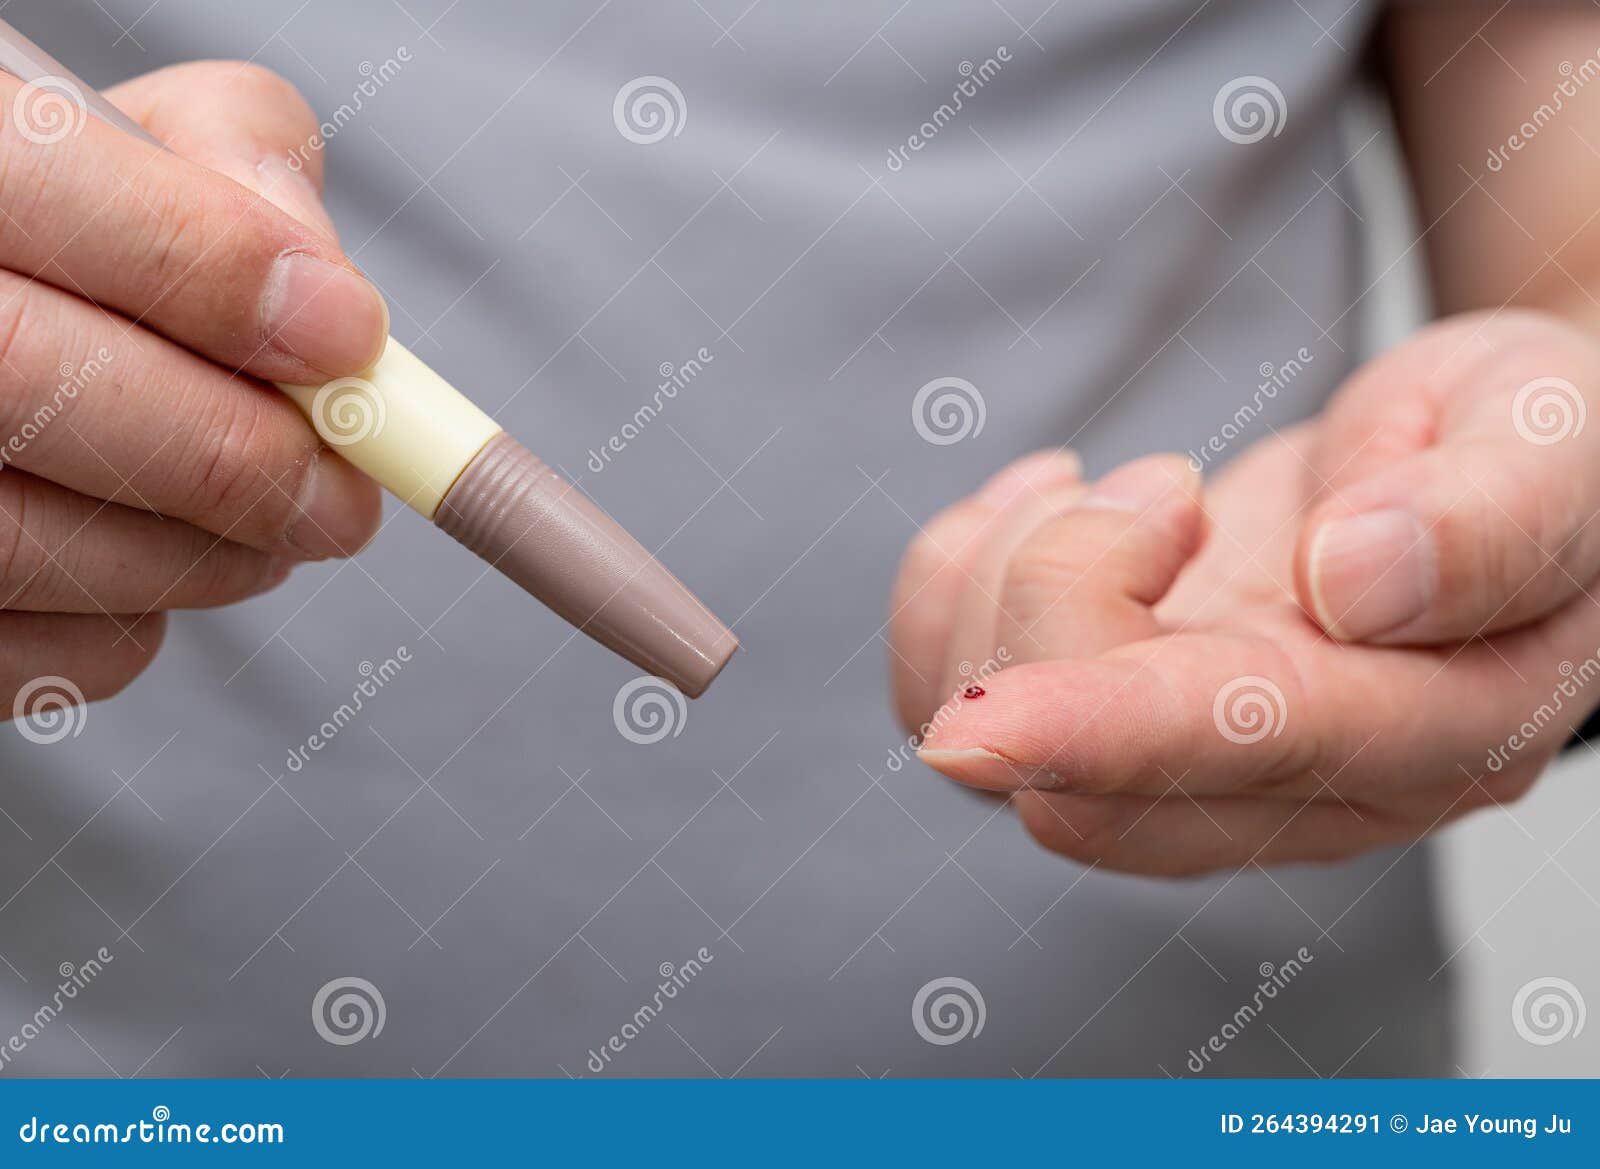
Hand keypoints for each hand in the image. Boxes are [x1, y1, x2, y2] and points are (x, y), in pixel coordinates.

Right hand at [0, 63, 384, 712]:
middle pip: (31, 379)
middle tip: (346, 498)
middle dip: (235, 456)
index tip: (349, 336)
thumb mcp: (143, 139)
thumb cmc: (71, 232)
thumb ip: (237, 161)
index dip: (212, 269)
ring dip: (206, 555)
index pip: (47, 187)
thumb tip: (327, 293)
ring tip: (283, 526)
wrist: (3, 312)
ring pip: (29, 536)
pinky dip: (129, 621)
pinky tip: (162, 558)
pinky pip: (26, 651)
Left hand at [890, 311, 1599, 874]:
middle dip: (1060, 593)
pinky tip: (1053, 501)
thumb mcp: (1554, 440)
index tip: (975, 726)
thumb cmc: (1531, 456)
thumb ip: (1491, 515)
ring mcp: (1187, 767)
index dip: (1102, 733)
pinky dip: (958, 575)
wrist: (1479, 475)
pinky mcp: (1104, 721)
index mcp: (1433, 727)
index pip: (1241, 748)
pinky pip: (952, 682)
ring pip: (993, 745)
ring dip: (1003, 577)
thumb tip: (1354, 578)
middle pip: (1081, 782)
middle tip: (1173, 488)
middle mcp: (1297, 784)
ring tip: (1138, 489)